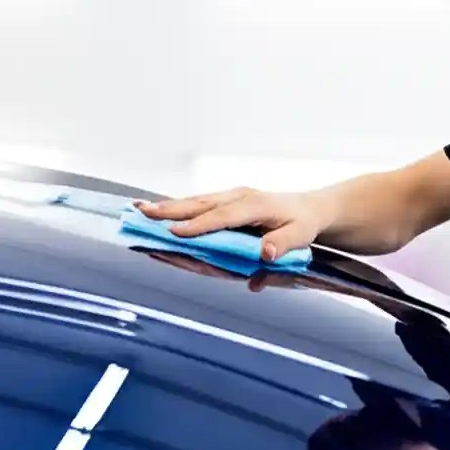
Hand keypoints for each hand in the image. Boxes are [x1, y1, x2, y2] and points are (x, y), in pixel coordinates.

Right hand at [135, 186, 325, 261]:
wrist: (310, 208)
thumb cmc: (303, 224)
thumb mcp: (300, 236)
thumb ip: (282, 245)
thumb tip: (266, 254)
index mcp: (256, 205)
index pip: (223, 217)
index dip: (199, 226)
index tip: (175, 233)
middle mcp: (240, 196)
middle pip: (201, 203)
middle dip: (170, 209)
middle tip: (141, 212)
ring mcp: (232, 195)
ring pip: (196, 201)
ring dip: (168, 206)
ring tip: (139, 208)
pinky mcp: (227, 199)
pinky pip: (200, 203)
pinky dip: (178, 206)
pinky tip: (159, 210)